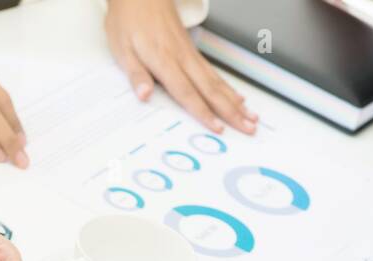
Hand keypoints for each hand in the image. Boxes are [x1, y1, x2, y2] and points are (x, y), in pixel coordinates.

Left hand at [105, 0, 256, 133]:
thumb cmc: (129, 19)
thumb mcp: (121, 48)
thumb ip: (136, 74)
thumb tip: (144, 95)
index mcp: (164, 60)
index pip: (186, 92)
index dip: (203, 112)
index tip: (218, 127)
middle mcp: (182, 58)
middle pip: (210, 90)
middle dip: (231, 112)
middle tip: (249, 128)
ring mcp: (190, 55)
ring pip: (217, 82)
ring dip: (235, 102)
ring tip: (251, 118)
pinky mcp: (192, 51)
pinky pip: (214, 73)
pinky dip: (229, 88)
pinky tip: (239, 97)